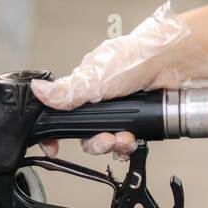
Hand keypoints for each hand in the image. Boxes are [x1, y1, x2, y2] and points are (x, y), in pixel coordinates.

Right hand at [30, 0, 207, 159]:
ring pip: (107, 141)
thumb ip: (65, 91)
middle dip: (96, 143)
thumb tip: (36, 90)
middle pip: (86, 135)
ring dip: (114, 145)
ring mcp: (119, 111)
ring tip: (125, 139)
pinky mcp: (138, 120)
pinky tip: (133, 141)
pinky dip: (128, 146)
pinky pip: (127, 142)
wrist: (171, 63)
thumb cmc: (133, 59)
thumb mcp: (93, 78)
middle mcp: (99, 100)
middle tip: (107, 140)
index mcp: (83, 88)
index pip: (62, 116)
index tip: (54, 147)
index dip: (56, 134)